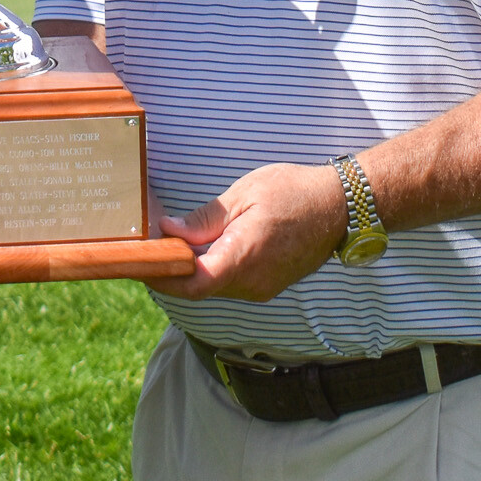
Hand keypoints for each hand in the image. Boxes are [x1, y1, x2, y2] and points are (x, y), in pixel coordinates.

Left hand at [147, 163, 348, 301]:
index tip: (140, 264)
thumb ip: (205, 219)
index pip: (193, 284)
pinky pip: (230, 283)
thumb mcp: (243, 194)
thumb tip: (170, 232)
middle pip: (198, 288)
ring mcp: (262, 287)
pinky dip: (211, 269)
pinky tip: (200, 247)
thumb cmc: (293, 192)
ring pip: (214, 286)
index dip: (162, 278)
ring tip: (170, 243)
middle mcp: (253, 282)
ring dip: (190, 270)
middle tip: (147, 248)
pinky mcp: (268, 286)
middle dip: (170, 272)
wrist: (339, 208)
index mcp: (244, 256)